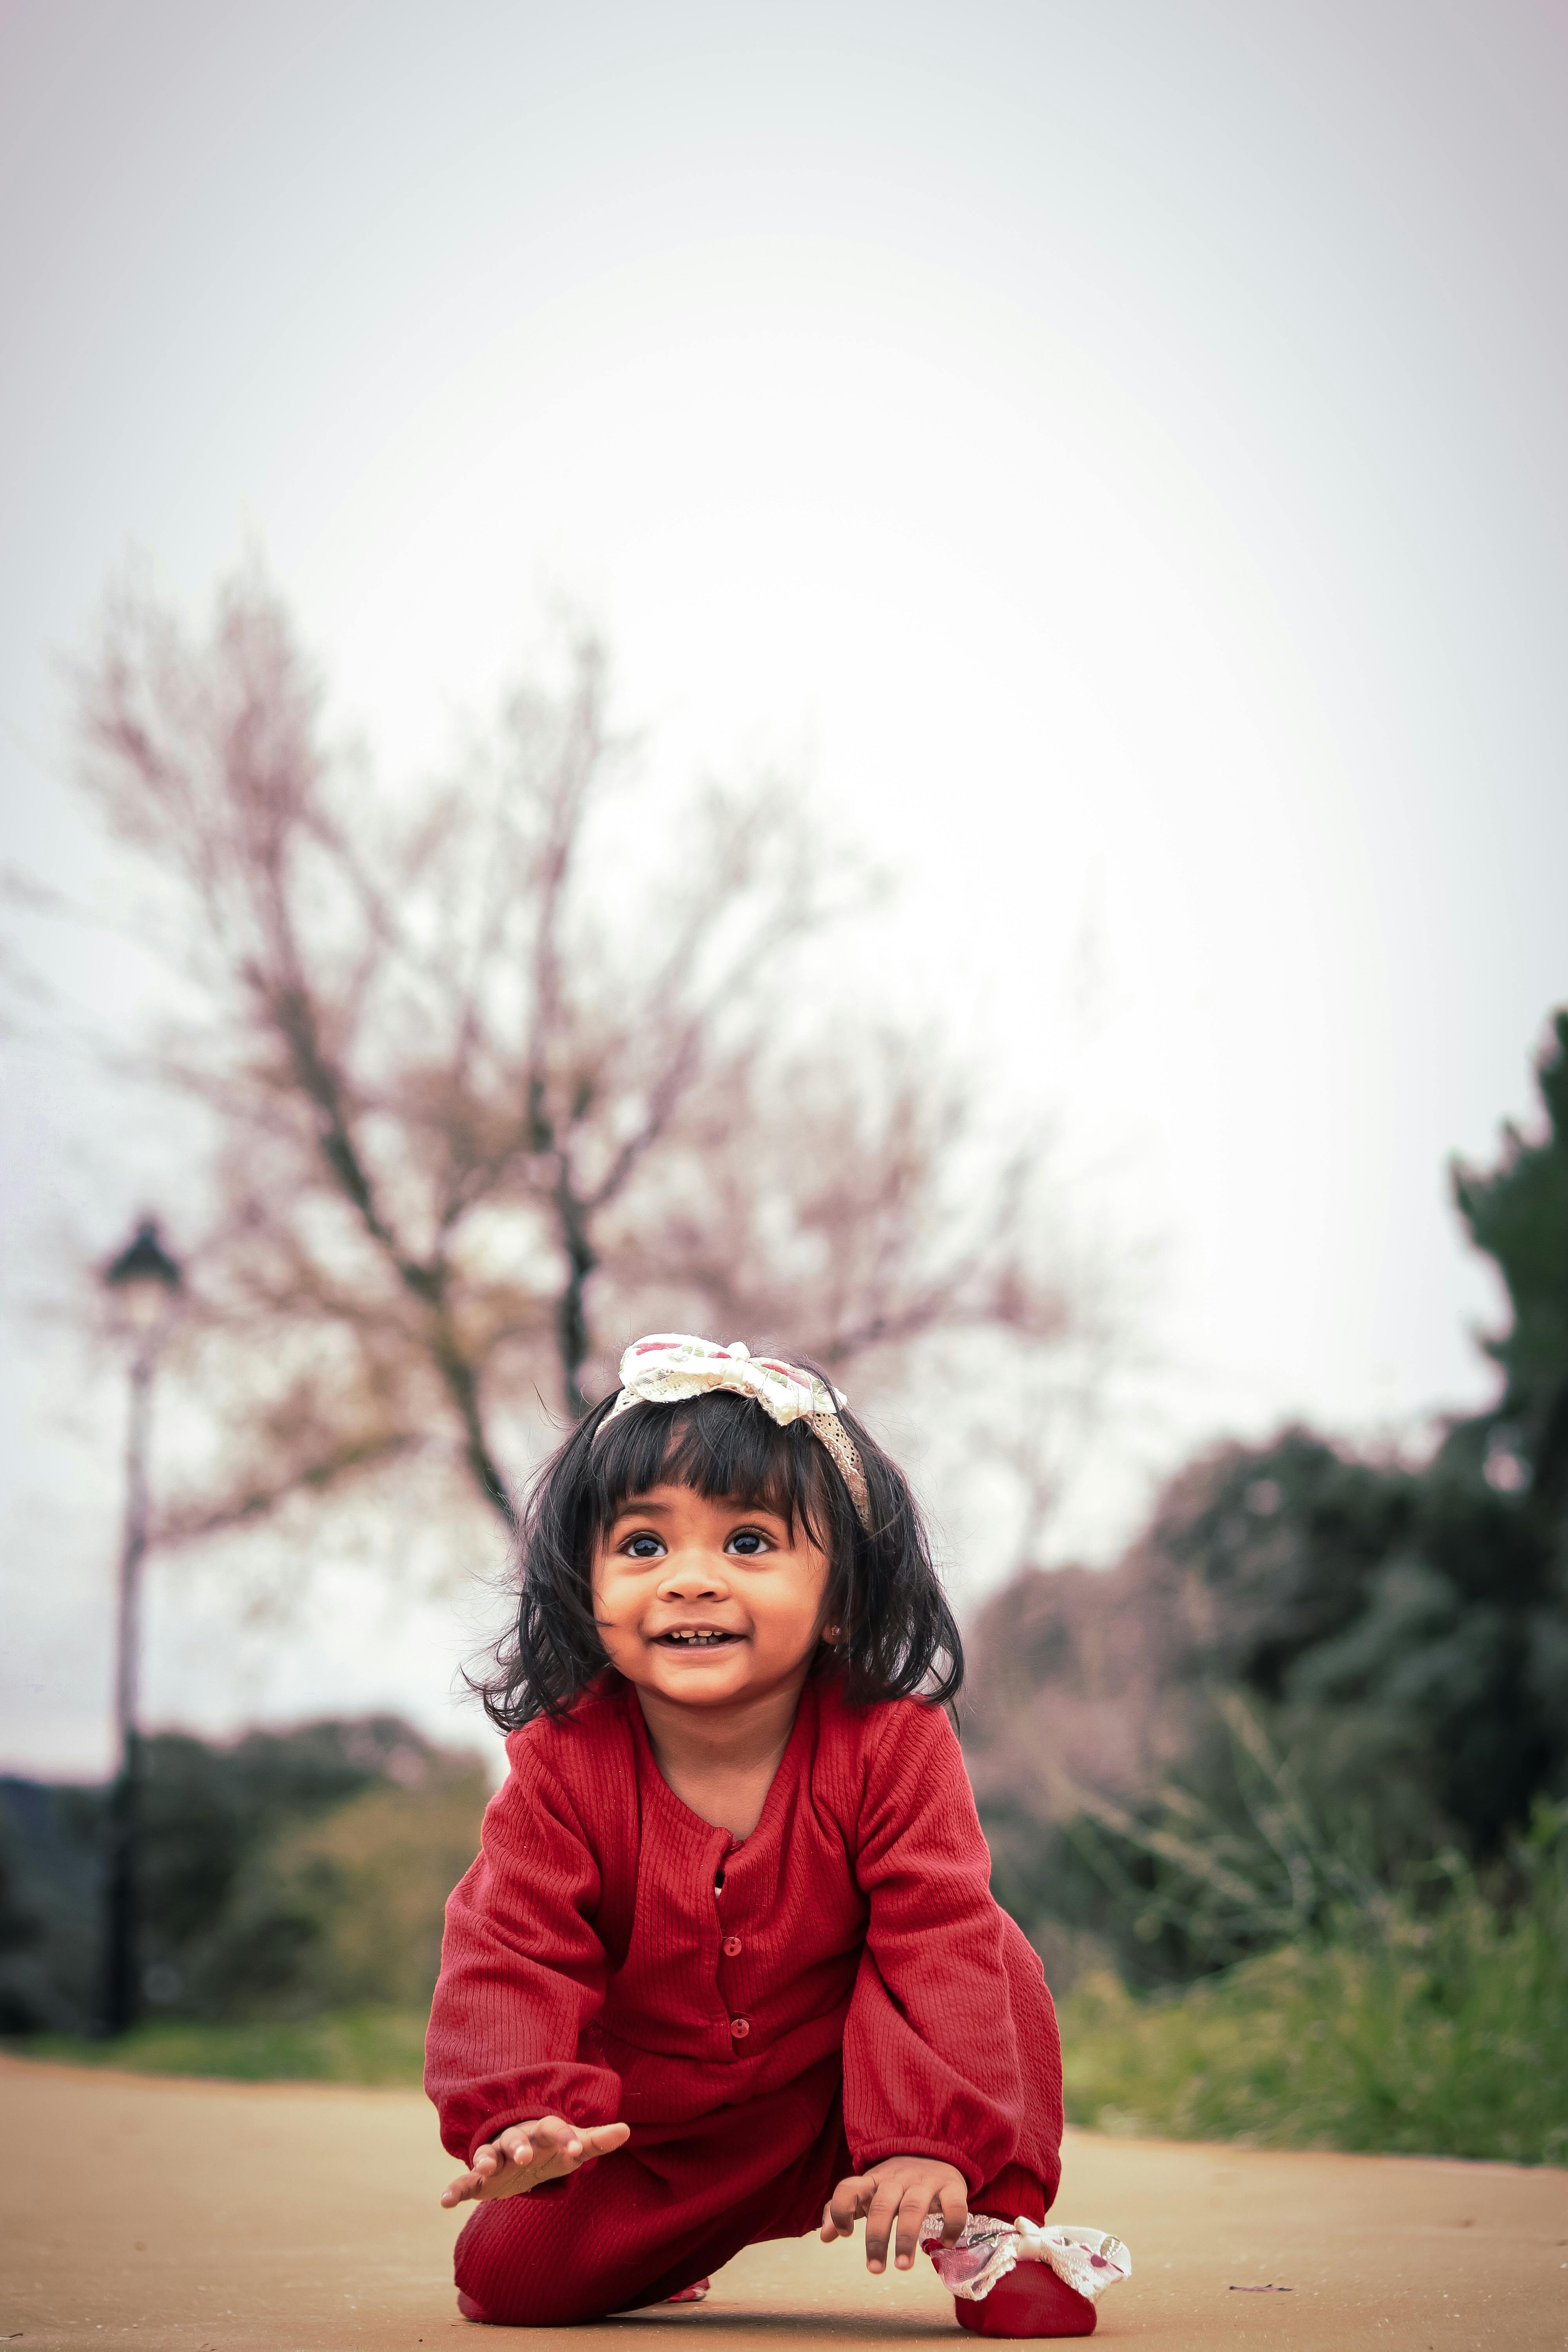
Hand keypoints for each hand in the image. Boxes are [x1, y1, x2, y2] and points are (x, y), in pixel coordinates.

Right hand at [439, 2115, 629, 2207]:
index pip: (555, 2129)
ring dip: (485, 2159)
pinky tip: (444, 2202)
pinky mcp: (480, 2179)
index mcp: (542, 2132)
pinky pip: (464, 2182)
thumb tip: (625, 2129)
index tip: (579, 2152)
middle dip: (520, 2146)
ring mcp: (496, 2158)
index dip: (566, 2138)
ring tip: (483, 2167)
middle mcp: (516, 2141)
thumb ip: (596, 2141)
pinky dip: (454, 2190)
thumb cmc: (551, 2151)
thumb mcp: (572, 2148)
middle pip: (517, 2139)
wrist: (519, 2157)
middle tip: (525, 2156)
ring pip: (488, 2155)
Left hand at [820, 2154, 967, 2273]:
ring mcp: (925, 2181)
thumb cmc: (895, 2182)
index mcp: (874, 2180)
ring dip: (906, 2238)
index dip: (841, 2210)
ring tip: (902, 2267)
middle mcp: (897, 2179)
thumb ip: (846, 2211)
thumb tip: (824, 2236)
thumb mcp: (869, 2192)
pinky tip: (947, 2243)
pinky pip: (953, 2205)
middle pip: (882, 2205)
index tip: (844, 2235)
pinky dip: (951, 2225)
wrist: (934, 2150)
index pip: (849, 2188)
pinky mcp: (951, 2186)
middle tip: (874, 2269)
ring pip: (913, 2207)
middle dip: (876, 2238)